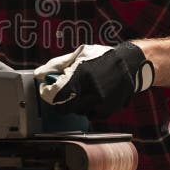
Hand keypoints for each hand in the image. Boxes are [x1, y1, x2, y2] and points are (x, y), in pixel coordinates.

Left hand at [33, 42, 154, 118]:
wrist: (130, 64)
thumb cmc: (102, 58)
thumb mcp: (79, 55)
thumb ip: (58, 65)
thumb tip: (40, 74)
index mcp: (82, 75)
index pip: (56, 94)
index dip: (47, 93)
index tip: (45, 90)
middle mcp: (92, 92)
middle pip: (65, 107)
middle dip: (60, 101)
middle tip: (62, 92)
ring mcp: (101, 103)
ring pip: (77, 111)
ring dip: (75, 104)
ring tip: (82, 91)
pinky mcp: (108, 110)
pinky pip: (90, 114)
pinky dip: (88, 108)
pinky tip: (93, 96)